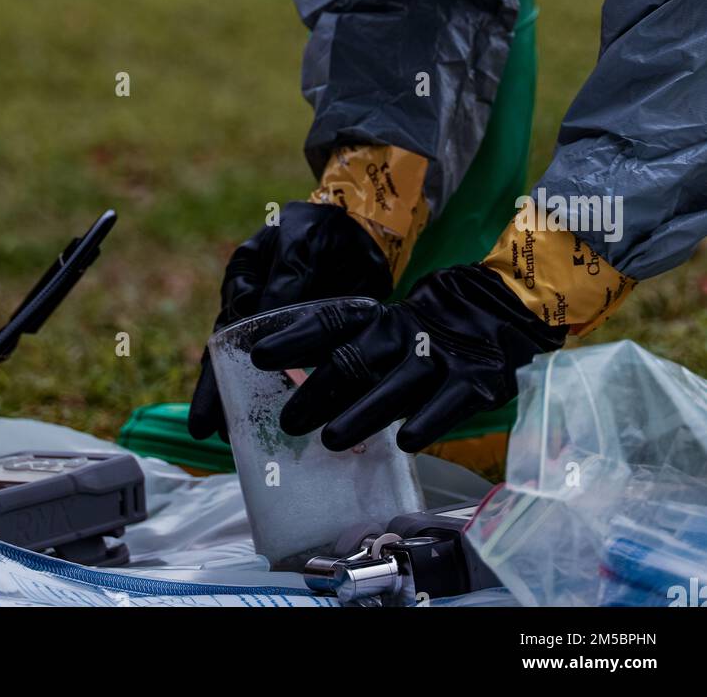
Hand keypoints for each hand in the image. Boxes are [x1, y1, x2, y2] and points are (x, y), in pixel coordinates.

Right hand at [188, 200, 391, 440]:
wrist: (366, 230)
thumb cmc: (327, 228)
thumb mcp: (303, 242)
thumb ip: (286, 279)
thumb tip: (261, 322)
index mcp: (245, 277)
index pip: (226, 329)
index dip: (214, 369)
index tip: (210, 400)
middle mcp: (254, 305)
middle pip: (230, 355)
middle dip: (217, 394)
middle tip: (206, 431)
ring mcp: (280, 326)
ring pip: (256, 370)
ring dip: (245, 401)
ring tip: (231, 437)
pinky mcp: (311, 342)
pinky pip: (293, 374)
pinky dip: (283, 397)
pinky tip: (278, 425)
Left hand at [250, 262, 565, 451]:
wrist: (497, 313)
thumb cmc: (419, 336)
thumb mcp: (381, 332)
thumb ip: (342, 353)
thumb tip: (281, 388)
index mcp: (376, 319)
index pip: (330, 322)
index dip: (294, 337)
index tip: (259, 353)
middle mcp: (403, 336)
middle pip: (356, 359)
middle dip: (319, 390)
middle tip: (288, 420)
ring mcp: (440, 358)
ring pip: (397, 384)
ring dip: (363, 412)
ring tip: (331, 440)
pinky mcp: (475, 381)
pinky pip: (449, 402)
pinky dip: (427, 421)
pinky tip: (406, 442)